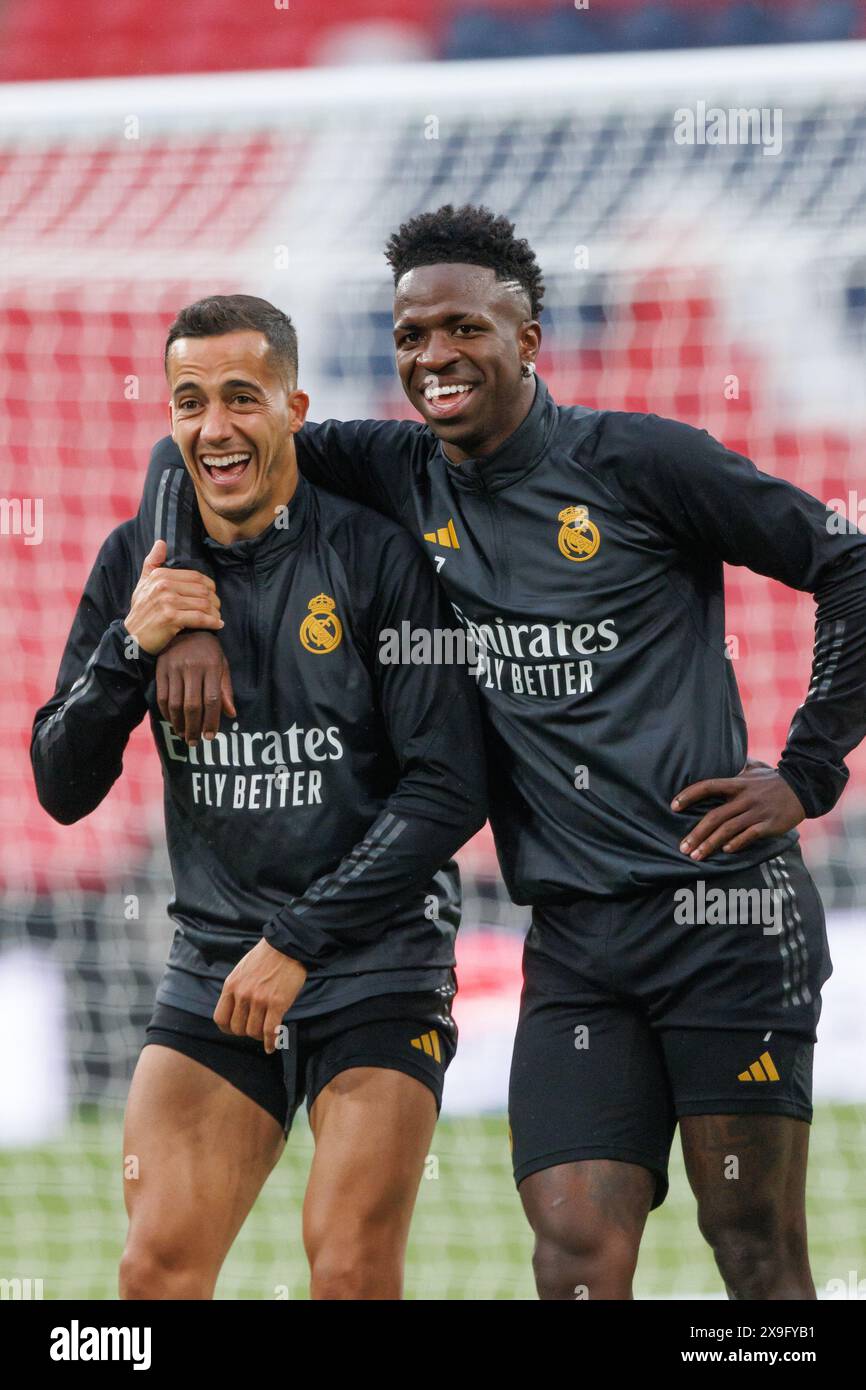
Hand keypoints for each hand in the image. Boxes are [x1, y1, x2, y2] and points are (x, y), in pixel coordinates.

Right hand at [125, 541, 222, 655]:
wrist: (132, 637)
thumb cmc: (141, 611)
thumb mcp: (143, 583)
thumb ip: (152, 563)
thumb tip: (161, 542)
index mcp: (160, 575)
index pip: (196, 577)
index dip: (209, 586)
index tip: (213, 596)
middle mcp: (163, 586)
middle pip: (202, 590)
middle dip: (214, 601)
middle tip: (217, 609)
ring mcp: (167, 602)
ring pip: (203, 604)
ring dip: (215, 613)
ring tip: (217, 617)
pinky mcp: (170, 618)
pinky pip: (199, 618)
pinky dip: (212, 622)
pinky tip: (218, 625)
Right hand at [156, 630, 235, 745]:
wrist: (186, 628)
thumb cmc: (209, 651)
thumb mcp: (222, 665)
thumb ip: (225, 690)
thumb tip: (231, 714)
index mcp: (212, 667)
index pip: (212, 700)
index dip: (211, 721)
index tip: (210, 737)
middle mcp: (192, 668)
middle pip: (192, 705)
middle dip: (193, 728)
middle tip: (194, 742)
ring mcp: (174, 669)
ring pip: (175, 704)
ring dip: (178, 724)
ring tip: (183, 735)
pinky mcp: (161, 670)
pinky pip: (161, 697)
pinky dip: (166, 714)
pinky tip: (172, 722)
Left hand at [214, 939, 306, 1053]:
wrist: (287, 945)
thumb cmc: (266, 957)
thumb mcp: (242, 970)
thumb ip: (236, 989)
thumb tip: (235, 1010)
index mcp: (231, 985)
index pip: (221, 1018)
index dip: (228, 1029)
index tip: (236, 1030)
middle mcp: (243, 994)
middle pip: (238, 1028)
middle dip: (246, 1033)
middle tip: (255, 1029)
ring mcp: (260, 999)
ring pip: (254, 1032)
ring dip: (260, 1037)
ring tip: (266, 1035)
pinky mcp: (277, 1003)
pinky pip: (271, 1031)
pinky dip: (271, 1042)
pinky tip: (272, 1046)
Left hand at [672, 763, 805, 860]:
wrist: (805, 787)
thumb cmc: (774, 779)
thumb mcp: (754, 768)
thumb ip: (737, 767)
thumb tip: (723, 757)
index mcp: (738, 783)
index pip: (708, 786)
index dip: (689, 795)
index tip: (673, 806)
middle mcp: (745, 798)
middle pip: (715, 816)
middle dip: (696, 833)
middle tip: (682, 848)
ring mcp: (757, 812)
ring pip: (728, 829)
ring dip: (710, 844)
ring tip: (696, 856)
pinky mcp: (770, 824)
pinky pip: (750, 835)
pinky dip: (736, 843)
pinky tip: (725, 851)